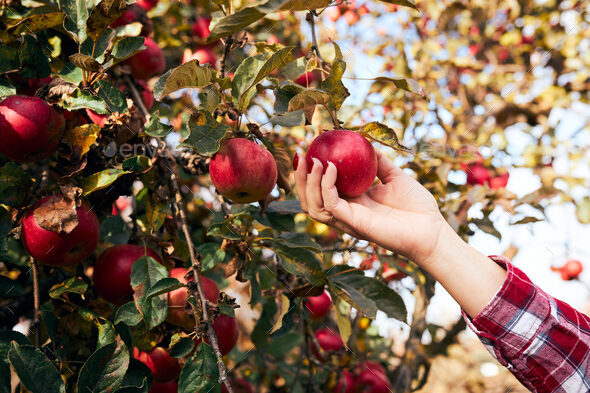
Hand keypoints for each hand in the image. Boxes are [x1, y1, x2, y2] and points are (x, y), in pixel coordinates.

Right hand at [294, 150, 447, 265]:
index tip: (307, 148)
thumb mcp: (395, 176)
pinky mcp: (355, 223)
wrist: (433, 230)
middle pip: (309, 198)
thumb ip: (379, 163)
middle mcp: (346, 212)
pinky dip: (326, 185)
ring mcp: (348, 219)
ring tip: (314, 160)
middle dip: (299, 177)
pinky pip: (332, 205)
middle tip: (300, 153)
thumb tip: (366, 142)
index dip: (309, 171)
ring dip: (308, 182)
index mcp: (352, 202)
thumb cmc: (418, 207)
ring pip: (313, 205)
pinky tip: (331, 167)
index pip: (321, 188)